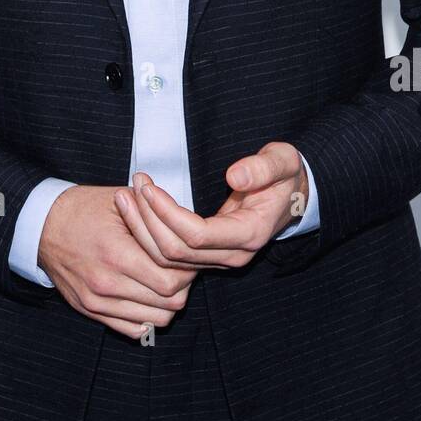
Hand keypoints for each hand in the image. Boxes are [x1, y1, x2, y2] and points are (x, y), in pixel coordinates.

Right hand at [38, 184, 196, 337]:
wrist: (42, 225)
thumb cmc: (84, 208)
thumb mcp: (120, 199)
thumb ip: (155, 213)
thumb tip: (186, 225)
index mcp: (116, 253)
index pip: (171, 279)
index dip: (189, 270)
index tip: (190, 256)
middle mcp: (106, 283)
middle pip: (167, 302)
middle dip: (184, 286)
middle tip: (184, 269)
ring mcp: (97, 301)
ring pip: (154, 319)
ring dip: (168, 303)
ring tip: (167, 280)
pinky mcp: (90, 310)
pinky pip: (132, 330)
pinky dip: (148, 318)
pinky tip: (149, 297)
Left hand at [114, 142, 309, 269]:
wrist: (294, 195)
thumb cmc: (286, 175)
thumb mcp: (283, 161)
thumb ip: (263, 168)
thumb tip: (234, 176)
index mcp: (250, 234)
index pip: (198, 236)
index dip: (168, 214)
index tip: (148, 187)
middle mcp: (233, 255)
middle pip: (176, 252)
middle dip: (148, 220)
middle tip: (132, 186)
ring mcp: (219, 259)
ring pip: (169, 259)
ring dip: (143, 229)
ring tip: (126, 196)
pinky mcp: (208, 256)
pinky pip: (171, 255)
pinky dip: (149, 235)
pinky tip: (136, 210)